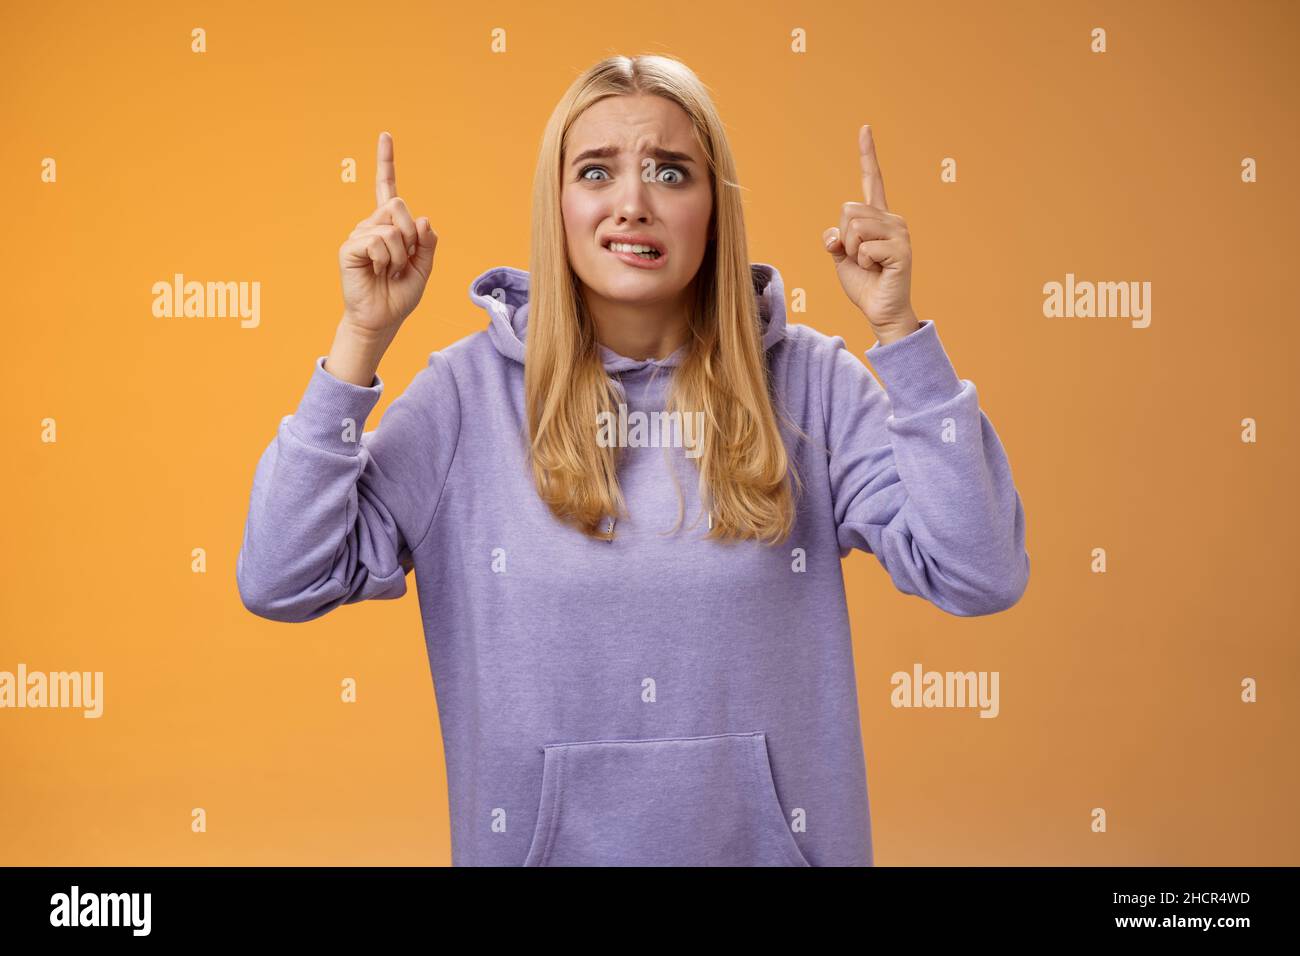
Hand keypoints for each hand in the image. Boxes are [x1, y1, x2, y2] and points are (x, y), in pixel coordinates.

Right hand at [338, 131, 438, 334]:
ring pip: (392, 228)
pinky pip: (378, 241)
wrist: (382, 318)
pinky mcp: (349, 247)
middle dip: (411, 235)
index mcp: (390, 226)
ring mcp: (359, 234)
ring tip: (389, 270)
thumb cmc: (400, 293)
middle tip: (404, 259)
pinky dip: (386, 259)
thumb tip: (423, 219)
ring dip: (400, 254)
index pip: (387, 188)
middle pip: (398, 205)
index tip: (385, 135)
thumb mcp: (423, 267)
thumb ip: (427, 243)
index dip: (386, 162)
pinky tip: (378, 271)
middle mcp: (372, 224)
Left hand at [823, 125, 919, 343]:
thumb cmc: (864, 283)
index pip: (871, 180)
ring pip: (854, 228)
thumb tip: (834, 235)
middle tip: (859, 257)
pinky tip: (877, 270)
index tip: (864, 128)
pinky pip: (863, 248)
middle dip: (844, 238)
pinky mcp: (901, 249)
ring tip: (869, 264)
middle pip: (848, 210)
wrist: (881, 310)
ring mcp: (899, 232)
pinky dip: (861, 264)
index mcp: (877, 217)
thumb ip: (835, 238)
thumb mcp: (841, 257)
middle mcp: (891, 218)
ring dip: (852, 252)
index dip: (867, 155)